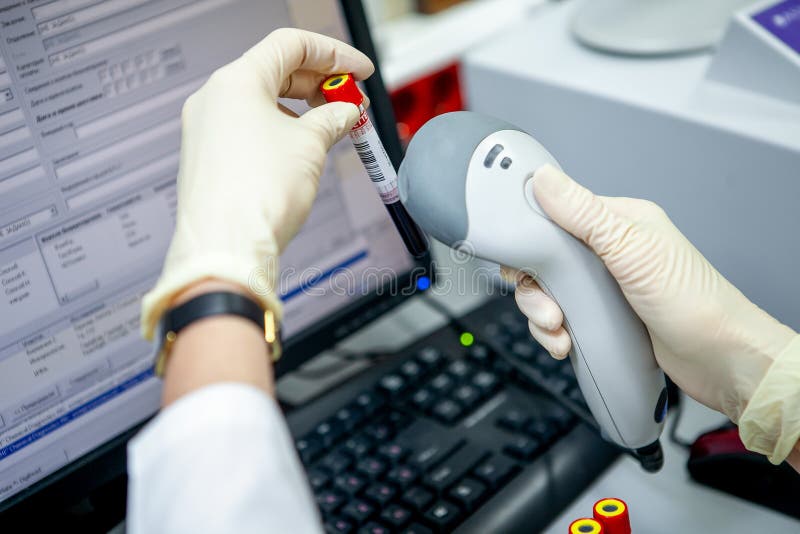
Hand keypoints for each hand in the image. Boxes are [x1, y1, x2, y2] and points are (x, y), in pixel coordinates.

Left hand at [141, 29, 373, 336]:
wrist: (226, 249)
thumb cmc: (256, 196)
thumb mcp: (310, 146)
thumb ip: (332, 119)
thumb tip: (344, 113)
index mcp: (236, 82)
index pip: (291, 46)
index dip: (333, 54)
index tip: (358, 70)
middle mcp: (215, 99)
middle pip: (276, 72)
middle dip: (320, 84)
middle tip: (352, 101)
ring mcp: (207, 129)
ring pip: (263, 102)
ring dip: (303, 109)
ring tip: (334, 128)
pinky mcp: (209, 157)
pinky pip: (250, 129)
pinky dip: (282, 130)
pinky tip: (306, 148)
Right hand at [503, 165, 796, 426]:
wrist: (720, 360)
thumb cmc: (693, 302)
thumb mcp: (632, 250)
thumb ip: (584, 215)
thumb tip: (543, 178)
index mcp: (619, 223)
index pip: (556, 216)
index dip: (531, 236)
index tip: (519, 259)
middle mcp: (609, 252)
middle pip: (545, 260)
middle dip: (534, 289)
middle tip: (547, 309)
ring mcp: (604, 287)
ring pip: (548, 293)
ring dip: (542, 315)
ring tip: (557, 331)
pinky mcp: (601, 318)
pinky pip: (560, 319)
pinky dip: (554, 333)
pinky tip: (566, 343)